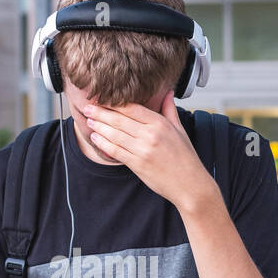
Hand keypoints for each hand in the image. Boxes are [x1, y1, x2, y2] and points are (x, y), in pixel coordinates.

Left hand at [81, 91, 217, 214]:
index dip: (114, 102)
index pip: (132, 108)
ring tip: (89, 121)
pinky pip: (116, 151)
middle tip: (88, 107)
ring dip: (99, 127)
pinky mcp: (137, 164)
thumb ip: (169, 110)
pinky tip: (95, 138)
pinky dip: (103, 143)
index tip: (102, 98)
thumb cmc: (185, 158)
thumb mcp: (180, 130)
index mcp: (160, 123)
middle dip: (101, 112)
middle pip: (120, 119)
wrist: (190, 185)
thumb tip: (167, 92)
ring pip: (115, 134)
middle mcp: (150, 134)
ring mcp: (143, 150)